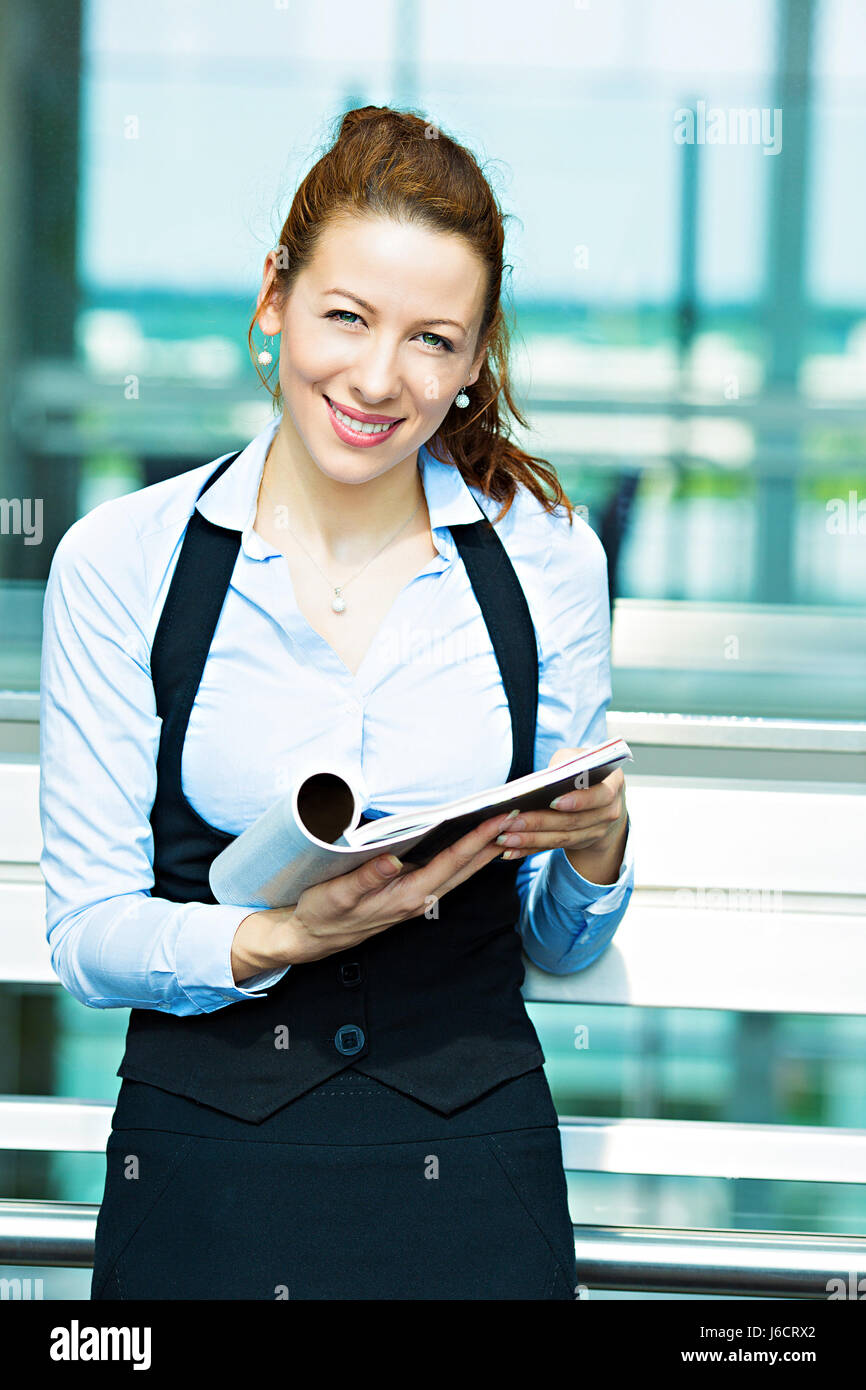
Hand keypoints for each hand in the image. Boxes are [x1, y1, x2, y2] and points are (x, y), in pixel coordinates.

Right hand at [232, 809, 520, 976]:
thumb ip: (367, 877)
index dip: (478, 840)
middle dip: (493, 842)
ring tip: (505, 827)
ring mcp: (417, 901)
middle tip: (517, 814)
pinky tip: (472, 848)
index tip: (500, 819)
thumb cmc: (322, 913)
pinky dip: (466, 860)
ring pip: (460, 874)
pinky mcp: (411, 898)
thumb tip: (392, 859)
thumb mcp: (338, 895)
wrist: (311, 937)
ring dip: (483, 851)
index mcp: (406, 896)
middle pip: (466, 868)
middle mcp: (419, 900)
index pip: (451, 863)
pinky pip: (448, 876)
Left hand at [493, 746, 627, 880]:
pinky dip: (529, 849)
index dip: (578, 800)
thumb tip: (546, 778)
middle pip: (572, 821)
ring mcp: (595, 831)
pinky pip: (552, 848)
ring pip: (560, 838)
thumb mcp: (579, 759)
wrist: (603, 800)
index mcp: (613, 785)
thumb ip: (565, 763)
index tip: (553, 802)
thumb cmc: (586, 772)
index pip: (600, 796)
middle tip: (512, 820)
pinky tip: (509, 851)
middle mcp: (608, 812)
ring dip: (530, 839)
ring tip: (505, 836)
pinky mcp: (578, 843)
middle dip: (539, 822)